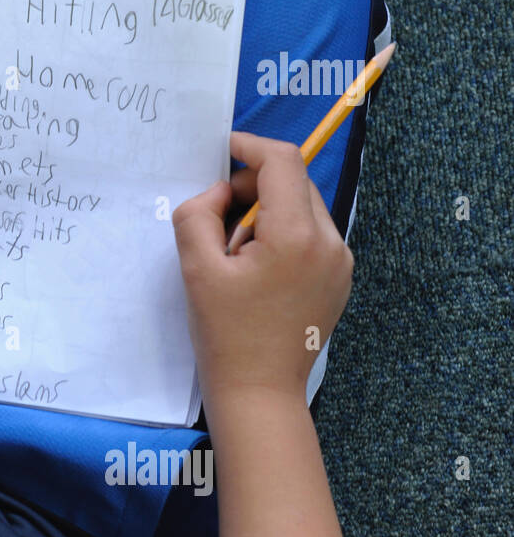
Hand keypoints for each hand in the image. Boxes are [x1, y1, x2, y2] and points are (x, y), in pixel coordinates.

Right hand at [172, 132, 353, 409]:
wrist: (259, 391)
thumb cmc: (225, 333)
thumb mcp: (196, 268)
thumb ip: (199, 214)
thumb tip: (218, 191)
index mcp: (296, 236)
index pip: (282, 161)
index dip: (249, 146)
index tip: (222, 150)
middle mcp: (329, 242)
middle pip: (294, 181)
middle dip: (253, 185)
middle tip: (219, 218)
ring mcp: (340, 261)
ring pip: (304, 206)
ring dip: (268, 211)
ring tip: (238, 253)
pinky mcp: (340, 278)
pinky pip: (312, 234)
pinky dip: (283, 234)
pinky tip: (258, 268)